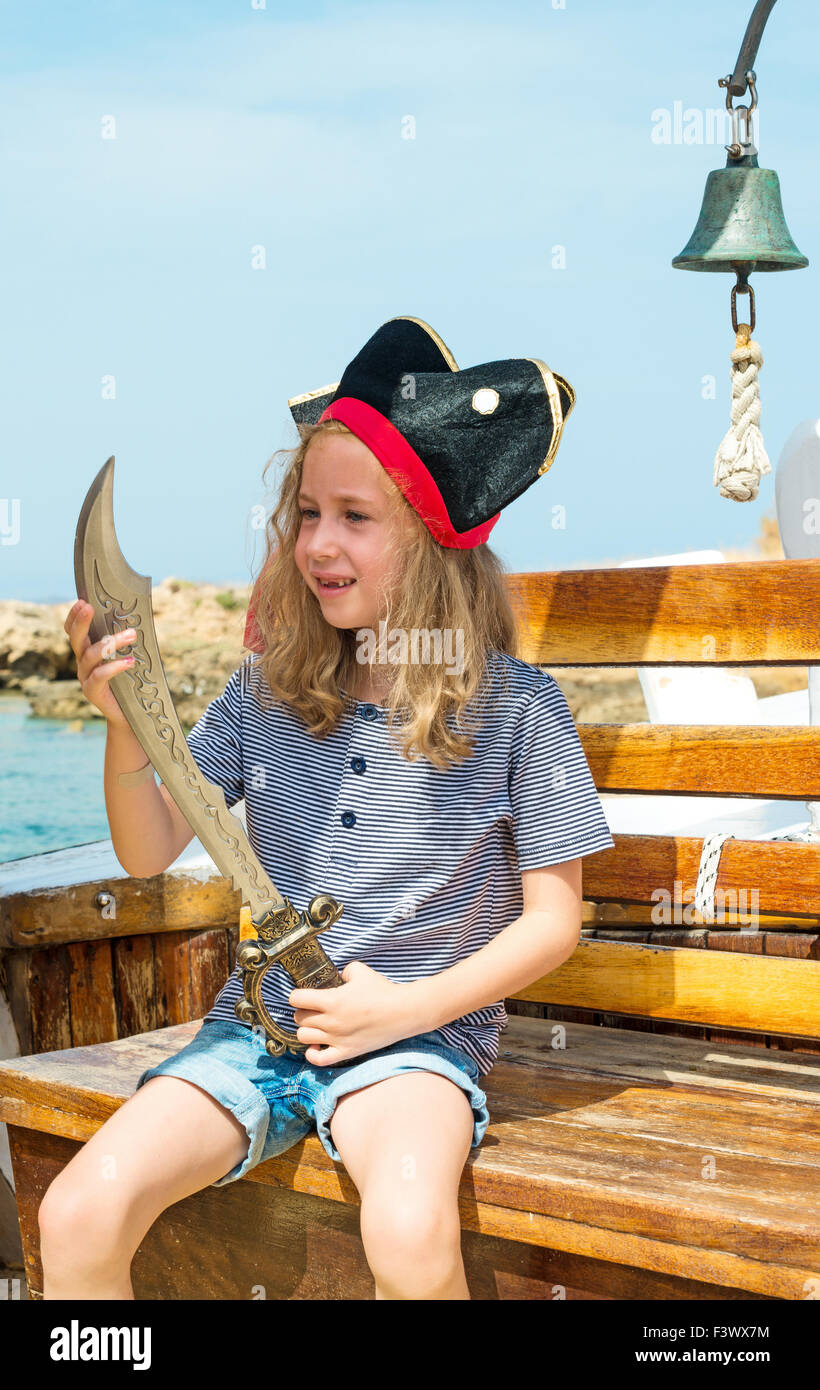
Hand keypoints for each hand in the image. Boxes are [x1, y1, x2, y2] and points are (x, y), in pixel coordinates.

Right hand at [64, 599, 136, 727]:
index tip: (82, 601)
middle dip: (81, 622)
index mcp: (87, 653)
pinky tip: (130, 662)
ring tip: (132, 635)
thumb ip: (125, 643)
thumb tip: (139, 620)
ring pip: (92, 655)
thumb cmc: (130, 684)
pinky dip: (115, 667)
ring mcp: (85, 678)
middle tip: (89, 607)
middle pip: (76, 639)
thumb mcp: (126, 659)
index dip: (74, 617)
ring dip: (111, 642)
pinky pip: (101, 675)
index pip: (74, 632)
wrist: (129, 716)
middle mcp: (83, 664)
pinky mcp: (93, 692)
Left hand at [289, 961, 424, 1065]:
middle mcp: (331, 1021)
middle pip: (299, 1018)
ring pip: (303, 1037)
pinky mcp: (347, 1052)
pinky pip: (318, 1060)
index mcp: (332, 1000)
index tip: (304, 994)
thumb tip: (337, 978)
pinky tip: (318, 1044)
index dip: (297, 995)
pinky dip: (312, 1053)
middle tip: (313, 1008)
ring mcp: (337, 1039)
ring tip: (316, 1024)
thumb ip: (343, 972)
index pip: (296, 999)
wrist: (403, 1012)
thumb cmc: (382, 990)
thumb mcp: (360, 970)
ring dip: (307, 1029)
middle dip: (303, 1011)